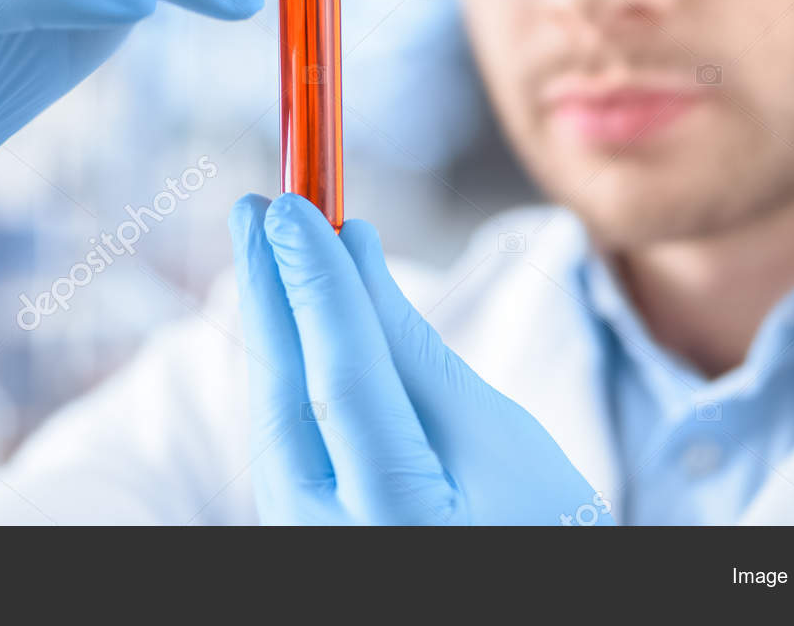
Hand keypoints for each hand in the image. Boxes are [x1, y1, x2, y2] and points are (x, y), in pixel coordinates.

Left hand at [230, 193, 613, 525]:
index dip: (317, 283)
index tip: (292, 208)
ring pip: (274, 412)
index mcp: (400, 520)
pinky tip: (288, 315)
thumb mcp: (497, 435)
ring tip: (266, 243)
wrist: (520, 600)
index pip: (343, 380)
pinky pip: (284, 434)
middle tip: (255, 207)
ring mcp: (303, 541)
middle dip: (269, 290)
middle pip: (285, 393)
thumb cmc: (538, 527)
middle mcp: (329, 539)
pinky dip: (287, 367)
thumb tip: (352, 250)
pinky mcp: (299, 528)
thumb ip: (413, 350)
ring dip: (272, 321)